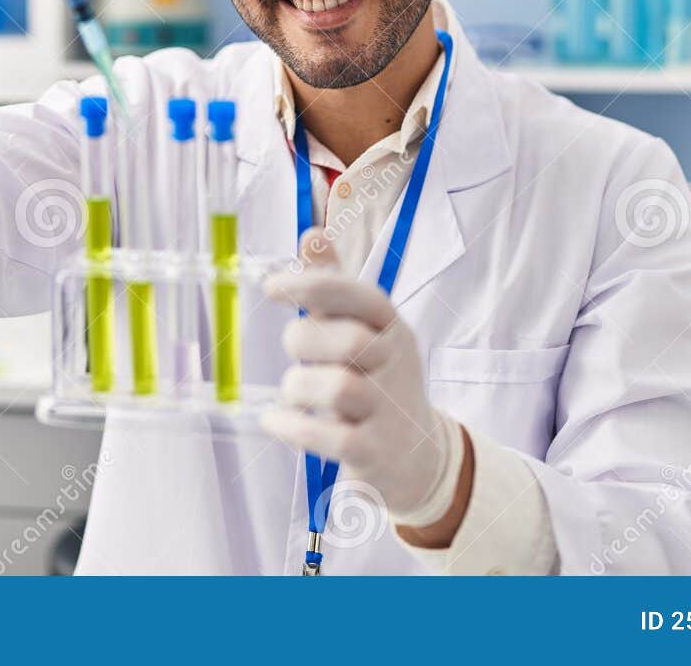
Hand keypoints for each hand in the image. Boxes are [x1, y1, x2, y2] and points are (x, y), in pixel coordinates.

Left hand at [261, 230, 461, 525]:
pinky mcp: (375, 452)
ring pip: (337, 388)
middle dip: (304, 342)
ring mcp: (389, 410)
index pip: (360, 295)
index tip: (271, 286)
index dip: (314, 285)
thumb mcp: (365, 329)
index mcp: (392, 327)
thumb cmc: (378, 378)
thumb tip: (311, 234)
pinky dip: (293, 427)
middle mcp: (396, 364)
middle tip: (297, 355)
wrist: (419, 456)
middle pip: (347, 340)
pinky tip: (276, 421)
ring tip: (294, 393)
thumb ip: (334, 285)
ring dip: (298, 388)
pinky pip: (329, 436)